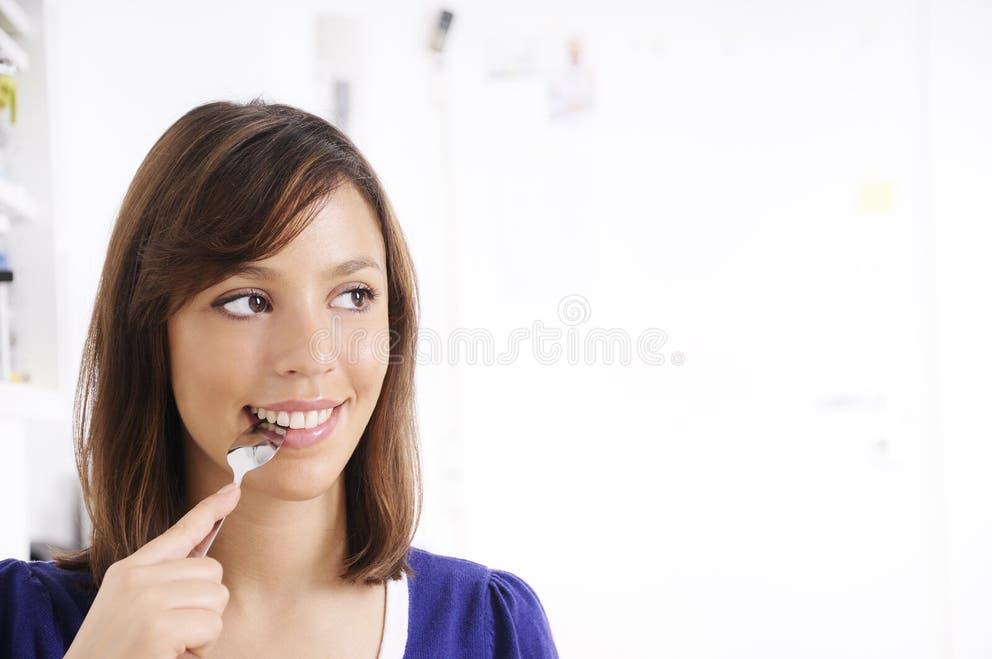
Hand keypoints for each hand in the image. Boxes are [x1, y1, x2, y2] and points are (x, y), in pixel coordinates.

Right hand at [64, 484, 240, 658]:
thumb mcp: (131, 607)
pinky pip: (211, 627)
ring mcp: (147, 600)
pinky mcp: (159, 628)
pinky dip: (200, 650)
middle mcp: (137, 578)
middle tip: (173, 633)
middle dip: (204, 607)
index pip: (179, 532)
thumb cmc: (115, 652)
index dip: (210, 510)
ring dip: (203, 631)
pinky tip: (170, 656)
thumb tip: (207, 565)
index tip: (233, 491)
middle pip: (213, 572)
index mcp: (129, 570)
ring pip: (217, 599)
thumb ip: (163, 581)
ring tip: (169, 646)